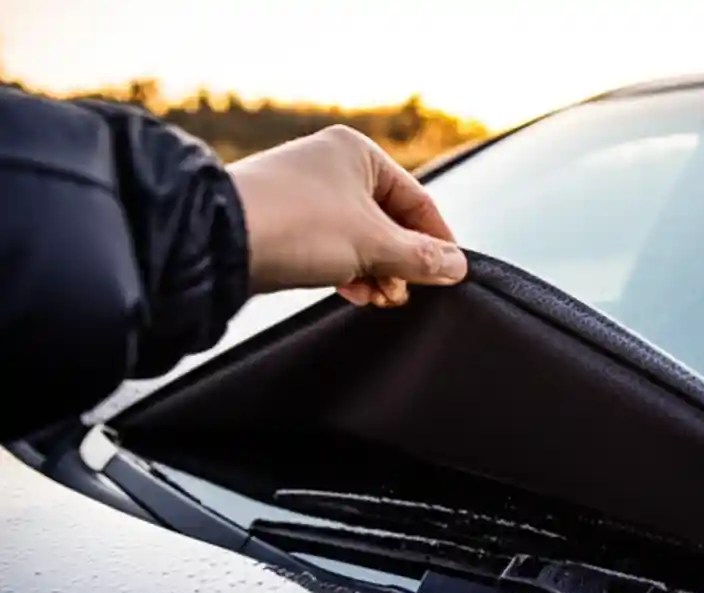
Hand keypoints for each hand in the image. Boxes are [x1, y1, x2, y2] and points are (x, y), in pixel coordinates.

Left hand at [227, 125, 465, 306]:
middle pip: (388, 220)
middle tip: (405, 293)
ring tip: (381, 298)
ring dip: (376, 271)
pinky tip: (355, 293)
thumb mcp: (374, 244)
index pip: (417, 200)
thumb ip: (421, 258)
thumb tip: (456, 266)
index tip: (449, 275)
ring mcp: (303, 194)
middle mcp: (330, 165)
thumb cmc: (297, 225)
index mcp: (357, 153)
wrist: (216, 241)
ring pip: (359, 237)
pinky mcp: (282, 223)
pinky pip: (330, 247)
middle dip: (401, 262)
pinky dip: (348, 271)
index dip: (437, 241)